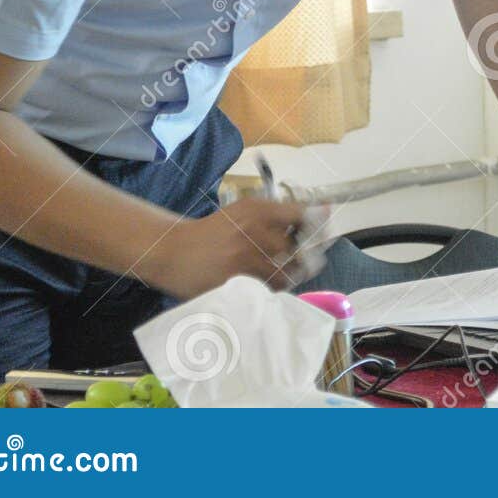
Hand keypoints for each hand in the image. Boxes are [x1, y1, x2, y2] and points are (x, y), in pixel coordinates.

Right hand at [138, 199, 334, 300]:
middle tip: (303, 261)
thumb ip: (282, 212)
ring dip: (291, 276)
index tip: (323, 236)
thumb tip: (325, 211)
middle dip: (306, 258)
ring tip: (280, 273)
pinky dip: (273, 289)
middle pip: (300, 248)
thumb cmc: (215, 231)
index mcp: (258, 209)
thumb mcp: (245, 211)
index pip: (303, 216)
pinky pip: (268, 290)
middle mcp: (254, 229)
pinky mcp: (235, 281)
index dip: (319, 228)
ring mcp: (244, 257)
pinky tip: (264, 284)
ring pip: (287, 273)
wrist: (172, 250)